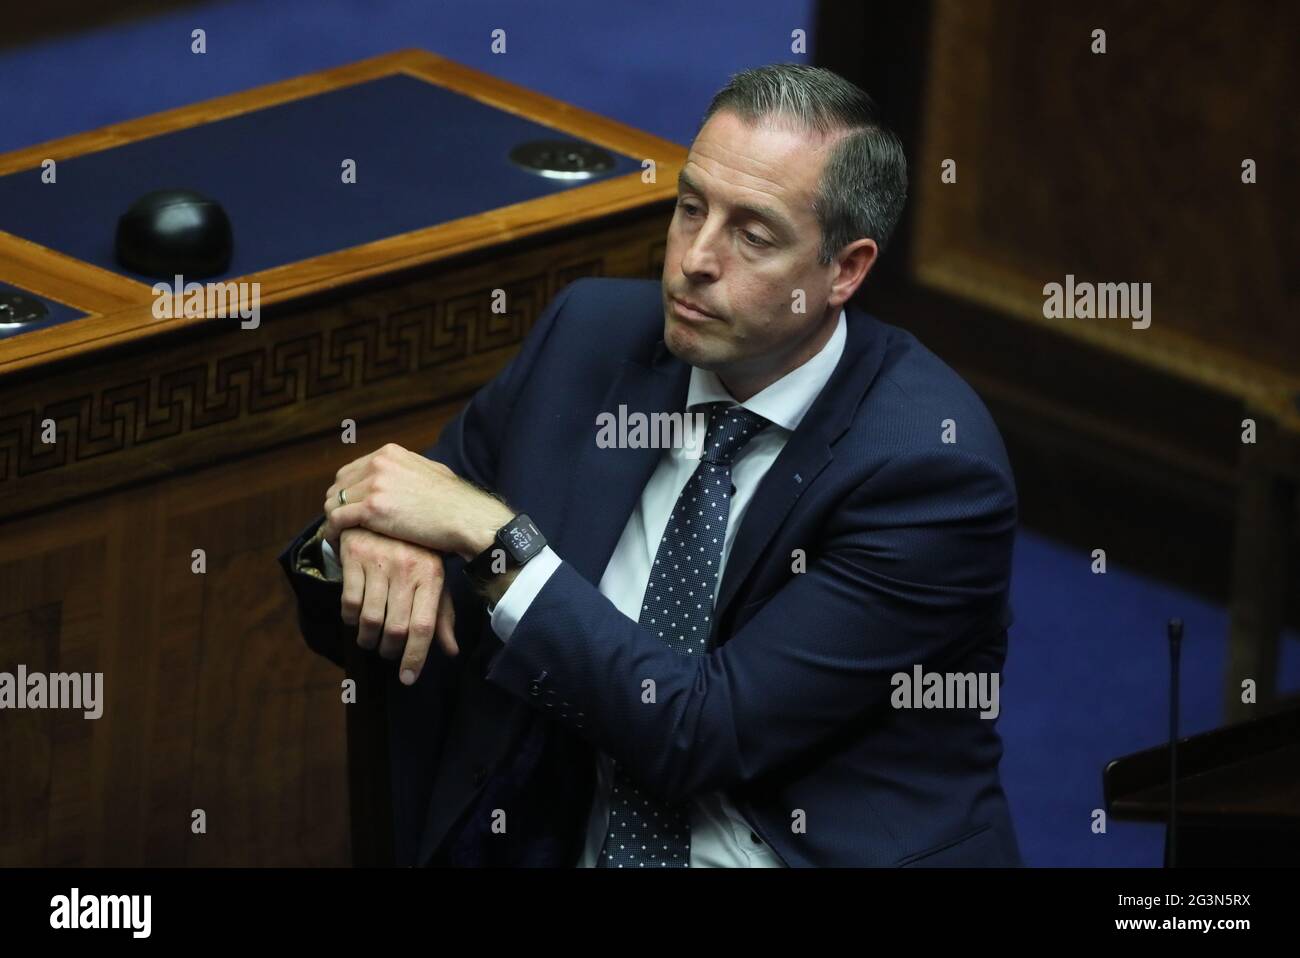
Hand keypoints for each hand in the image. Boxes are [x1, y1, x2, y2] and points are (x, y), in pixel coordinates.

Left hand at [323, 443, 513, 559]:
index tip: (350, 507)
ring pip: (334, 502)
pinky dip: (333, 531)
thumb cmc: (455, 501)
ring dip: (334, 519)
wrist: (466, 517)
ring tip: (339, 535)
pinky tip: (337, 541)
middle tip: (343, 524)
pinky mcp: (372, 509)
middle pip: (339, 484)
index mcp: (390, 453)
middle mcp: (378, 464)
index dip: (348, 491)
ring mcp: (374, 485)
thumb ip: (407, 470)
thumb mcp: (431, 471)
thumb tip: (400, 477)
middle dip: (339, 504)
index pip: (351, 470)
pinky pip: (337, 519)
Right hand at [337, 526, 457, 683]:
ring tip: (370, 640)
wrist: (386, 513)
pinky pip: (348, 602)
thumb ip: (441, 616)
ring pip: (369, 619)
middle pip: (395, 628)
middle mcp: (407, 568)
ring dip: (367, 639)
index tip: (407, 678)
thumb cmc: (414, 555)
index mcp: (432, 575)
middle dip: (389, 650)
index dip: (415, 657)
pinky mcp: (355, 555)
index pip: (424, 626)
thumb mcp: (433, 580)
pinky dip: (350, 619)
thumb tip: (451, 651)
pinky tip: (355, 618)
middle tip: (388, 653)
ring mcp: (379, 561)